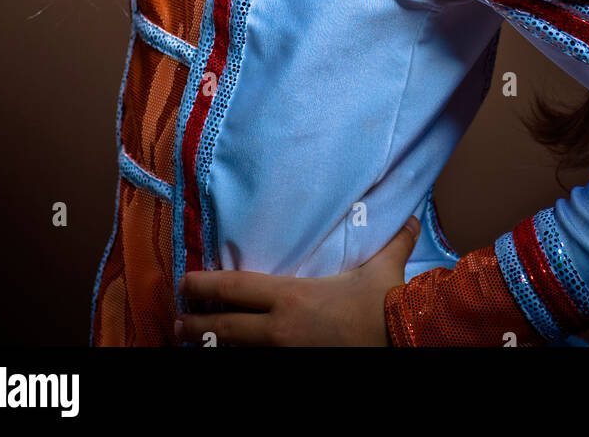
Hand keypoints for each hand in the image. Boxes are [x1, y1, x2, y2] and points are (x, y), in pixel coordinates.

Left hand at [174, 215, 420, 346]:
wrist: (399, 339)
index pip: (235, 288)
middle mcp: (280, 328)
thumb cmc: (383, 307)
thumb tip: (411, 218)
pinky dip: (242, 361)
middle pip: (225, 328)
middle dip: (196, 325)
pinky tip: (233, 359)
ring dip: (216, 348)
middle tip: (177, 323)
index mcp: (291, 296)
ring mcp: (285, 355)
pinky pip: (259, 366)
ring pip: (238, 353)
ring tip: (197, 345)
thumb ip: (393, 242)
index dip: (205, 286)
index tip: (183, 283)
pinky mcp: (294, 370)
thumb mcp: (383, 269)